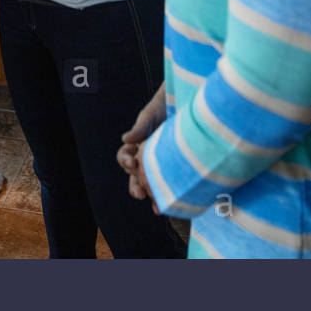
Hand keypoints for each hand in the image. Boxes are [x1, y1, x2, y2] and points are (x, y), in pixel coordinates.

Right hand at [118, 86, 165, 212]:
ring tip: (157, 208)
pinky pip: (168, 183)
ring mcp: (160, 162)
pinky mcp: (174, 167)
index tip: (132, 162)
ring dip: (152, 197)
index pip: (125, 156)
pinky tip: (173, 204)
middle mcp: (145, 155)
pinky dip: (168, 194)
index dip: (126, 161)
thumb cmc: (164, 105)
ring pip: (151, 183)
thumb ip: (140, 127)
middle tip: (139, 193)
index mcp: (136, 144)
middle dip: (135, 186)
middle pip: (135, 176)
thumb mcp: (151, 114)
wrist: (186, 101)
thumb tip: (125, 139)